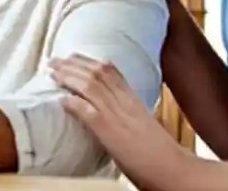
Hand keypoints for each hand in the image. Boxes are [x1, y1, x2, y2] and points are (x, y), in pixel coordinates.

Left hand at [51, 54, 188, 189]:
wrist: (174, 169)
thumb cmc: (160, 155)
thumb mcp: (144, 127)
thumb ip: (129, 116)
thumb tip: (115, 117)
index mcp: (134, 101)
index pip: (112, 72)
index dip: (90, 62)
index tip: (75, 57)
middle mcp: (125, 103)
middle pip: (97, 73)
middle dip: (74, 64)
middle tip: (55, 59)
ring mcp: (117, 116)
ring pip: (90, 86)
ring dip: (68, 77)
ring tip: (52, 72)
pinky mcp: (110, 132)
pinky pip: (88, 112)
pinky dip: (74, 104)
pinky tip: (62, 100)